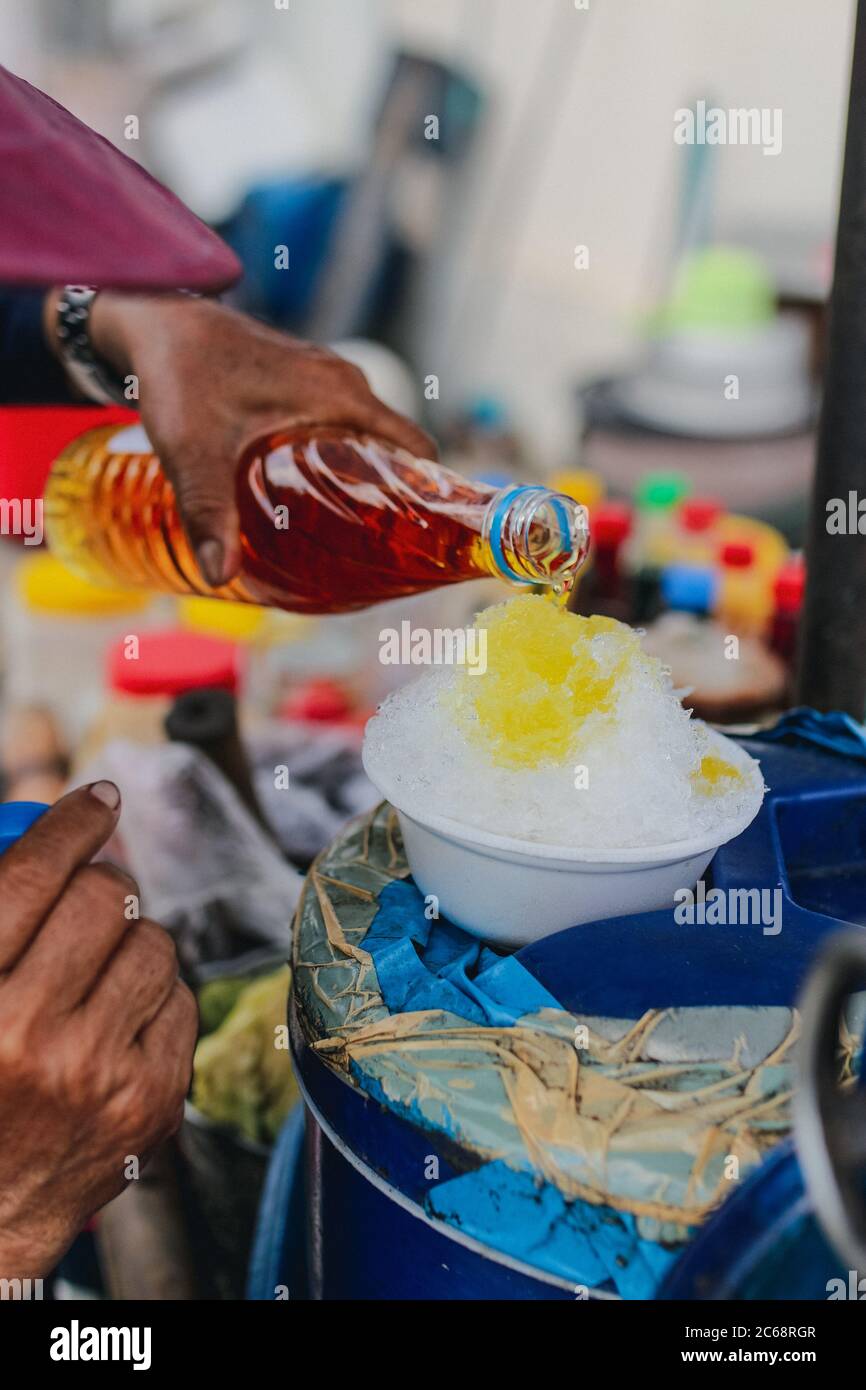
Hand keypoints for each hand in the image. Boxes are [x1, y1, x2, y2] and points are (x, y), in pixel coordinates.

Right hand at [0, 783, 196, 1278]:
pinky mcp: (151, 1104)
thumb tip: (43, 835)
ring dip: (132, 938)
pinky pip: (180, 1001)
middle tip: (92, 889)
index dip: (71, 824)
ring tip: (98, 965)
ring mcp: (98, 1075)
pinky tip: (120, 1017)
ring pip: (155, 943)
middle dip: (105, 879)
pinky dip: (155, 995)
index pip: (30, 878)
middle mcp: (30, 1037)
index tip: (96, 798)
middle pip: (107, 898)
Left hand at [86, 293, 436, 585]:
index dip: (431, 495)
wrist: (152, 319)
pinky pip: (340, 423)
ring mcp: (323, 377)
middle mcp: (344, 383)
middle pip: (394, 450)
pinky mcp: (299, 379)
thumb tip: (218, 575)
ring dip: (364, 478)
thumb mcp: (195, 453)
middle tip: (376, 554)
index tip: (422, 539)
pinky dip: (338, 456)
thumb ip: (208, 513)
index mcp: (343, 397)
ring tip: (348, 534)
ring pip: (365, 436)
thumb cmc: (180, 376)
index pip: (418, 449)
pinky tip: (312, 494)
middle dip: (393, 498)